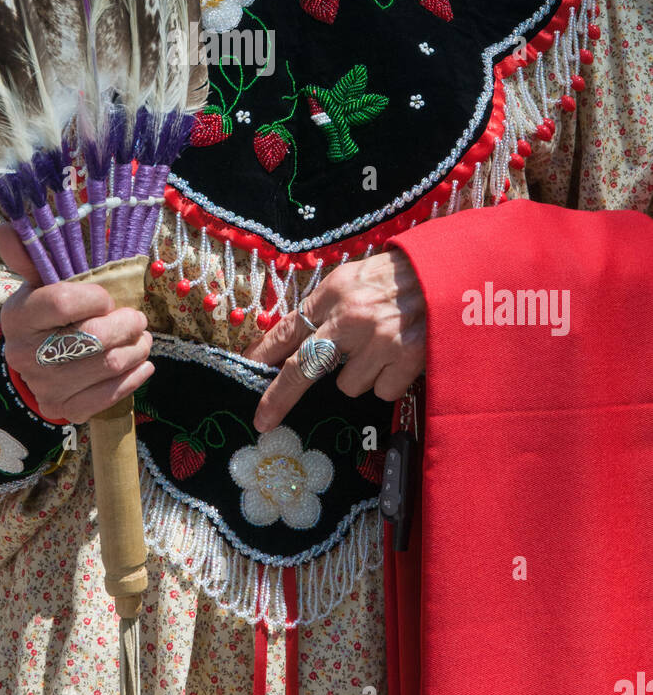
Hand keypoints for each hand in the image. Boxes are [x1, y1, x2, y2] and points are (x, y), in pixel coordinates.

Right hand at [0, 224, 153, 424]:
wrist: (33, 366)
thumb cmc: (45, 316)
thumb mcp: (37, 284)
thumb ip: (31, 256)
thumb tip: (6, 227)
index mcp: (18, 316)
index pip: (61, 303)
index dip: (94, 298)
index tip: (108, 297)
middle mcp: (26, 355)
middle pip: (92, 338)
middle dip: (125, 325)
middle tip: (138, 318)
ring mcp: (45, 386)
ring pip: (107, 366)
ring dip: (136, 348)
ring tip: (142, 337)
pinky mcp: (65, 410)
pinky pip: (110, 396)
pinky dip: (135, 377)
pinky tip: (141, 363)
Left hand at [243, 247, 425, 431]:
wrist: (449, 275)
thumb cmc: (396, 278)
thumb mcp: (353, 280)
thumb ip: (324, 310)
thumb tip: (291, 345)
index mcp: (333, 293)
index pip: (288, 329)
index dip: (263, 355)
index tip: (246, 372)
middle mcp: (351, 318)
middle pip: (304, 367)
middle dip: (279, 396)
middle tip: (263, 419)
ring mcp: (379, 341)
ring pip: (347, 386)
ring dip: (359, 374)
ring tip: (380, 348)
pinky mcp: (406, 360)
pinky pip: (380, 391)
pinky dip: (388, 380)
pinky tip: (399, 356)